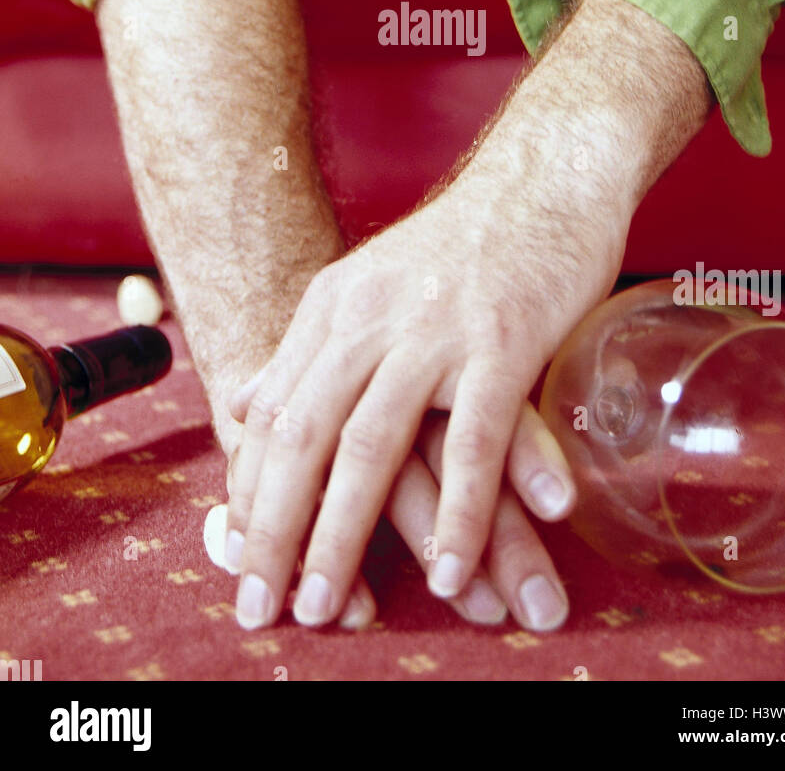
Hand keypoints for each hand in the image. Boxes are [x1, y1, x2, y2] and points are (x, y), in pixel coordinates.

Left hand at [223, 177, 623, 629]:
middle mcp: (370, 318)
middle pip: (302, 437)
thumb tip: (252, 399)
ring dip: (342, 535)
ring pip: (370, 446)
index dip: (251, 491)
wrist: (543, 177)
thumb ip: (311, 344)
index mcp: (334, 305)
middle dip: (274, 530)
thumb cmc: (466, 241)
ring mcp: (433, 330)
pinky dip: (458, 514)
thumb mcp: (368, 281)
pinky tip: (448, 571)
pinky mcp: (501, 342)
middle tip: (259, 607)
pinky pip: (473, 442)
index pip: (271, 414)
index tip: (241, 558)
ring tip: (325, 607)